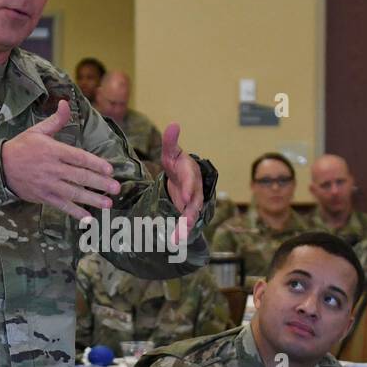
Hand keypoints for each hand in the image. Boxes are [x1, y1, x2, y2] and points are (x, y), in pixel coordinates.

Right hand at [1, 101, 120, 220]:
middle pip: (80, 177)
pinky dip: (75, 212)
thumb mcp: (37, 131)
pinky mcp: (43, 197)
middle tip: (116, 188)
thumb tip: (65, 102)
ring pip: (74, 193)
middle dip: (100, 184)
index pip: (79, 158)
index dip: (95, 164)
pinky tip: (88, 217)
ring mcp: (48, 185)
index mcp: (53, 151)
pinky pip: (62, 206)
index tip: (110, 170)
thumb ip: (56, 120)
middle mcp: (52, 169)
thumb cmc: (21, 147)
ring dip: (92, 199)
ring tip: (108, 203)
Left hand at [160, 124, 204, 245]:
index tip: (185, 196)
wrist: (184, 178)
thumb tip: (173, 124)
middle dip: (190, 213)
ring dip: (185, 227)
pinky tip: (175, 242)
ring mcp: (193, 203)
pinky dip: (182, 233)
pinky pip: (186, 223)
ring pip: (191, 215)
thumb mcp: (172, 152)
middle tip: (185, 223)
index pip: (191, 180)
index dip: (189, 188)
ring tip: (178, 238)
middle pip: (195, 202)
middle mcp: (195, 189)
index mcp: (191, 173)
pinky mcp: (187, 213)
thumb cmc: (177, 164)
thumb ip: (171, 141)